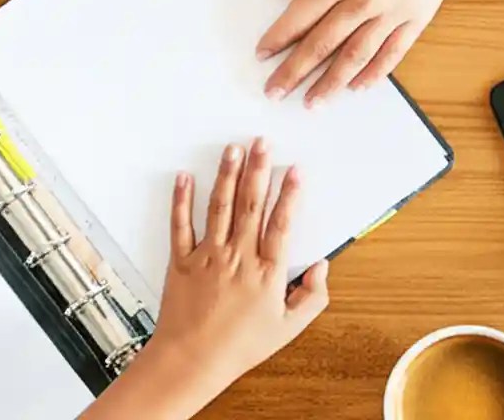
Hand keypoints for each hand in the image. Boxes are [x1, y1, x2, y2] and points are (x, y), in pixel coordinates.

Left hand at [152, 139, 330, 412]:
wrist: (193, 360)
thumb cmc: (240, 346)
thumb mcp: (288, 328)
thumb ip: (312, 296)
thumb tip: (323, 267)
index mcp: (266, 272)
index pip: (281, 223)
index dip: (290, 194)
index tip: (295, 169)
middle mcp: (237, 257)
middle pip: (249, 204)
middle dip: (258, 169)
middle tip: (262, 143)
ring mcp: (208, 256)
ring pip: (218, 206)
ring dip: (226, 174)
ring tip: (232, 149)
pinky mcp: (182, 260)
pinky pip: (181, 224)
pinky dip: (181, 199)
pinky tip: (186, 177)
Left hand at [255, 0, 482, 106]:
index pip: (298, 18)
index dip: (277, 39)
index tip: (263, 54)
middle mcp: (362, 1)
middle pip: (320, 46)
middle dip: (293, 73)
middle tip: (275, 92)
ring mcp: (392, 13)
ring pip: (353, 58)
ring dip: (330, 84)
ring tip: (313, 102)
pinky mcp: (417, 16)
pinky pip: (391, 53)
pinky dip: (373, 73)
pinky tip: (359, 86)